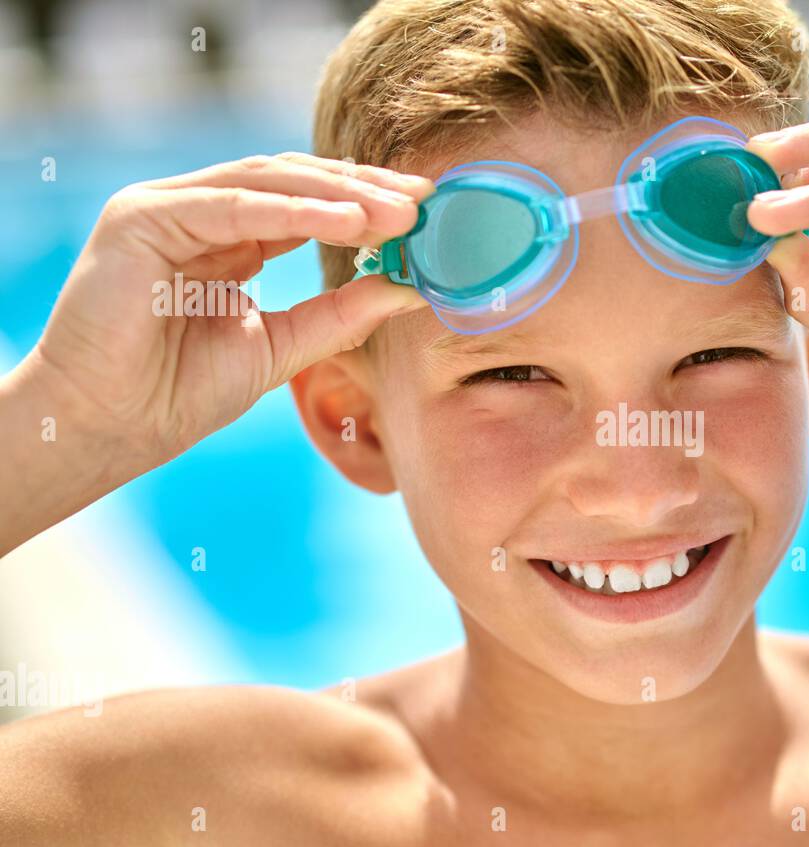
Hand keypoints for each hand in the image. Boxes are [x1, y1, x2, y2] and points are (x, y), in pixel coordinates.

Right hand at [28, 152, 431, 467]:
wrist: (110, 427)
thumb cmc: (181, 392)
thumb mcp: (282, 346)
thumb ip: (339, 315)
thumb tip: (407, 289)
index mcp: (230, 238)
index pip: (306, 203)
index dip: (365, 203)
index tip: (422, 213)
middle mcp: (199, 213)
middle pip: (293, 183)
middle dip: (361, 190)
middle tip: (420, 201)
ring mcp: (168, 208)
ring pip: (266, 182)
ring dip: (337, 194)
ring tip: (394, 212)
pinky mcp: (143, 217)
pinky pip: (231, 205)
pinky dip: (293, 211)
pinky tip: (346, 221)